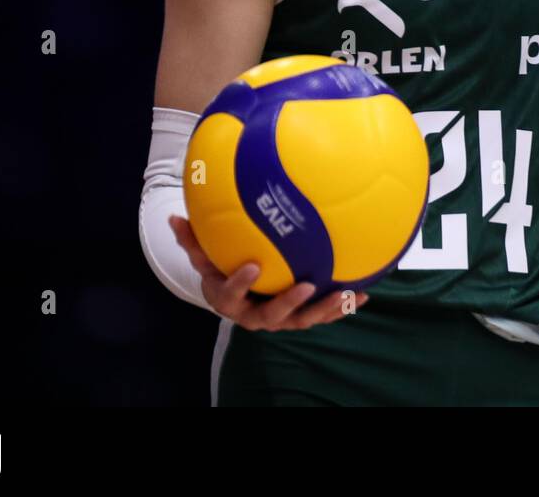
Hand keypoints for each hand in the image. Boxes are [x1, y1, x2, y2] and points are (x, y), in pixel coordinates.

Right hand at [169, 214, 368, 330]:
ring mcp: (279, 320)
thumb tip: (174, 217)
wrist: (234, 296)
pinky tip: (363, 295)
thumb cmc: (219, 268)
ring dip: (325, 309)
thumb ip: (192, 239)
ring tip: (346, 295)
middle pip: (272, 316)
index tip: (253, 266)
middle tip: (307, 286)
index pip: (230, 294)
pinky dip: (342, 307)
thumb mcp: (203, 255)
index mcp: (228, 300)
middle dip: (290, 302)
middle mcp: (254, 316)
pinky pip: (321, 315)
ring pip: (302, 320)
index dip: (241, 283)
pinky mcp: (298, 318)